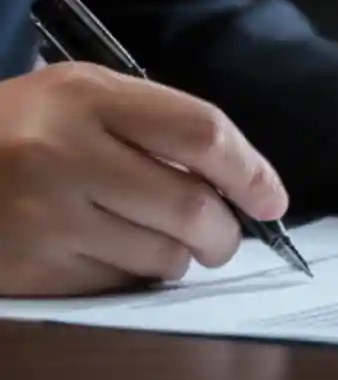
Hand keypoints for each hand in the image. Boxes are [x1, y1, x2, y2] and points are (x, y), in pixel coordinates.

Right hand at [0, 63, 287, 296]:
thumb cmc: (24, 129)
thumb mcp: (84, 99)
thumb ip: (160, 128)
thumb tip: (243, 184)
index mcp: (87, 96)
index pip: (200, 133)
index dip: (250, 171)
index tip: (271, 198)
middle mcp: (63, 153)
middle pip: (191, 205)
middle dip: (224, 230)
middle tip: (223, 235)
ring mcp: (42, 216)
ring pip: (163, 255)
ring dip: (180, 256)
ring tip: (160, 238)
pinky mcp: (30, 268)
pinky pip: (119, 284)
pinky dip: (133, 275)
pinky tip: (109, 250)